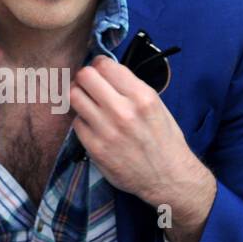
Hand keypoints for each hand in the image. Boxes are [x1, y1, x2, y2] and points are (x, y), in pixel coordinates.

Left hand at [68, 54, 202, 206]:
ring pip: (75, 97)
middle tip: (90, 85)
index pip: (105, 65)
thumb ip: (131, 87)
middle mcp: (123, 111)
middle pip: (85, 77)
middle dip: (85, 78)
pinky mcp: (95, 148)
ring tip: (89, 103)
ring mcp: (106, 130)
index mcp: (141, 96)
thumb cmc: (164, 139)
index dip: (99, 64)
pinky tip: (93, 124)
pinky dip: (83, 121)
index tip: (100, 70)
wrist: (168, 176)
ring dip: (80, 97)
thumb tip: (106, 72)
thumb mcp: (156, 105)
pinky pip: (76, 123)